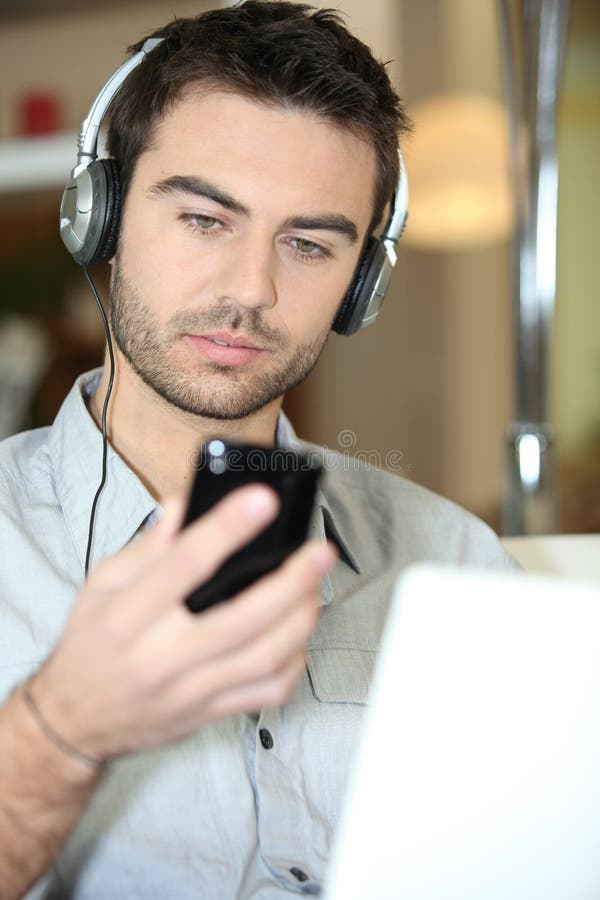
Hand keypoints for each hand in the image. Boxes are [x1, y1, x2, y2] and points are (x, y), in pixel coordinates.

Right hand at [30, 485, 335, 761]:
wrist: (76, 720)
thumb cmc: (92, 645)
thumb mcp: (102, 584)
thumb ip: (149, 545)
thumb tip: (186, 503)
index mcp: (130, 615)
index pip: (184, 565)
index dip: (227, 529)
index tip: (262, 501)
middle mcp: (161, 656)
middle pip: (241, 619)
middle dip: (291, 582)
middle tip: (319, 553)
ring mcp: (189, 690)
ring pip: (263, 659)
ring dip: (300, 620)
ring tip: (314, 588)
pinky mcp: (209, 713)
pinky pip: (267, 693)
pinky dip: (294, 662)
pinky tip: (298, 634)